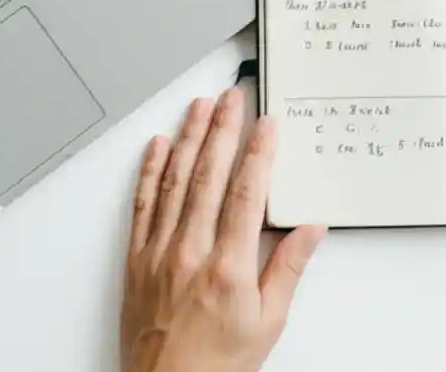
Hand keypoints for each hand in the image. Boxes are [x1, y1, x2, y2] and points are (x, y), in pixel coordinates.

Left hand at [121, 88, 325, 371]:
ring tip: (198, 108)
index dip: (258, 153)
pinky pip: (143, 205)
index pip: (246, 194)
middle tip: (231, 99)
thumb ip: (287, 269)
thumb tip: (309, 229)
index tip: (267, 126)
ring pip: (174, 182)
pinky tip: (158, 147)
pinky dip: (150, 172)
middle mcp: (189, 253)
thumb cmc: (216, 364)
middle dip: (221, 131)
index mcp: (228, 267)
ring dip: (188, 139)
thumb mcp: (268, 322)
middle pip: (208, 176)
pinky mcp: (137, 260)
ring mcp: (159, 253)